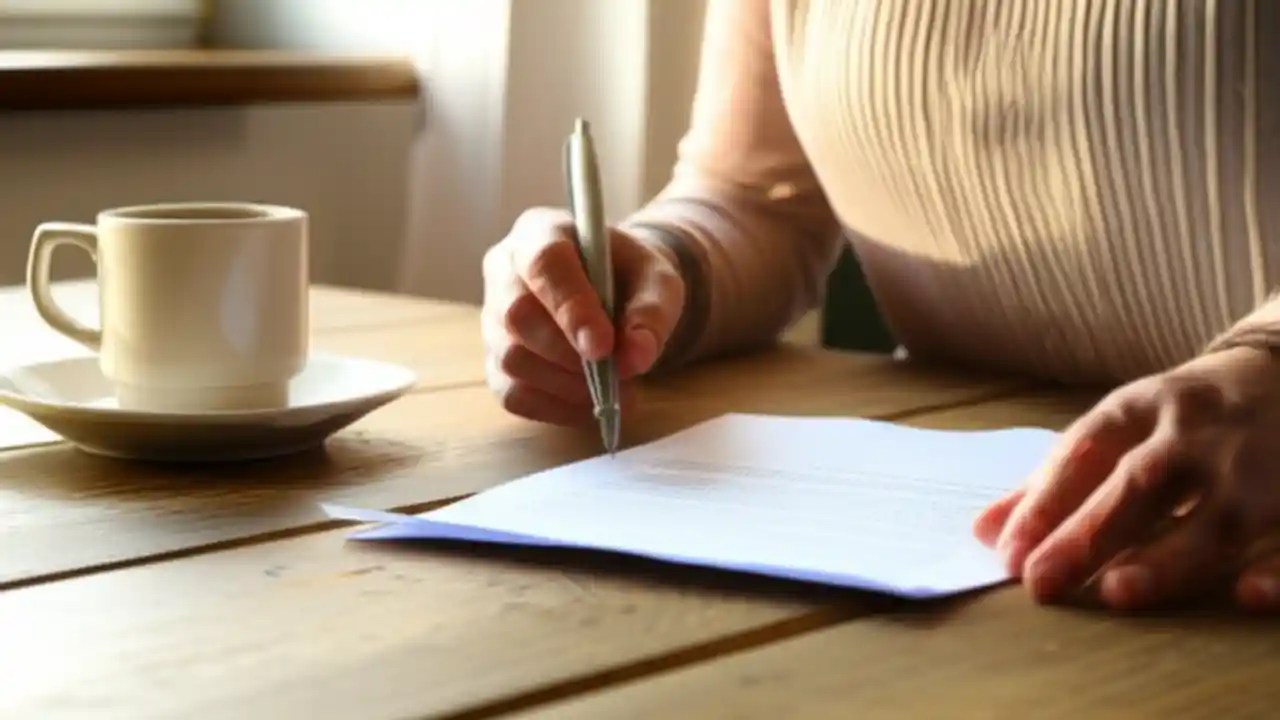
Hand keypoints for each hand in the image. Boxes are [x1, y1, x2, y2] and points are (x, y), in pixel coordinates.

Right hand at [481, 207, 684, 424]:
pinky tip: (590, 404)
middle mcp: (504, 270)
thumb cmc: (629, 276)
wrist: (614, 291)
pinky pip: (512, 393)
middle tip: (616, 374)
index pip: (544, 264)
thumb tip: (636, 357)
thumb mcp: (657, 280)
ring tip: (613, 390)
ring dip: (567, 385)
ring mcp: (492, 318)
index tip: (603, 347)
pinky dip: (556, 407)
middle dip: (569, 354)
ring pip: (512, 359)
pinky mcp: (495, 360)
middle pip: (516, 316)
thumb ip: (652, 312)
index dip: (570, 308)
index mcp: (540, 232)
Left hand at [974, 346, 1279, 611]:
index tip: (1007, 553)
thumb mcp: (1122, 426)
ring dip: (1170, 555)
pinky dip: (1278, 567)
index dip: (1044, 502)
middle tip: (1041, 581)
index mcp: (1143, 405)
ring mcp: (1260, 461)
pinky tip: (1247, 596)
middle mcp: (1199, 429)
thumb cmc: (1185, 416)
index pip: (1084, 450)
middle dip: (1090, 531)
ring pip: (1219, 512)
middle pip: (1142, 481)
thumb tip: (985, 533)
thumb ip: (1055, 480)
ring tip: (1118, 592)